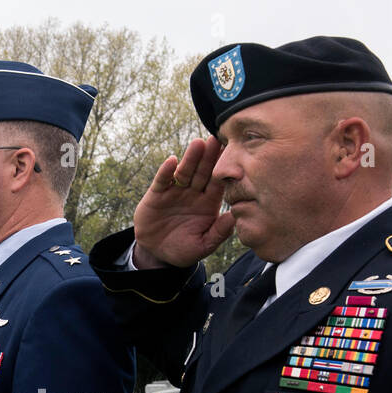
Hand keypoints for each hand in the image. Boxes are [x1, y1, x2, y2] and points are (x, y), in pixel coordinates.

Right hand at [133, 136, 234, 268]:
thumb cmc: (183, 250)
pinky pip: (163, 180)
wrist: (156, 253)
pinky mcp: (157, 194)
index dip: (225, 170)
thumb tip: (235, 217)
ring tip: (198, 144)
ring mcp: (175, 192)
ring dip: (191, 158)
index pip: (218, 183)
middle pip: (203, 172)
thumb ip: (219, 232)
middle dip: (209, 157)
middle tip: (217, 139)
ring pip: (184, 172)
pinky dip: (166, 171)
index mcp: (208, 204)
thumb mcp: (203, 245)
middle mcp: (193, 193)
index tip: (234, 155)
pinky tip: (171, 161)